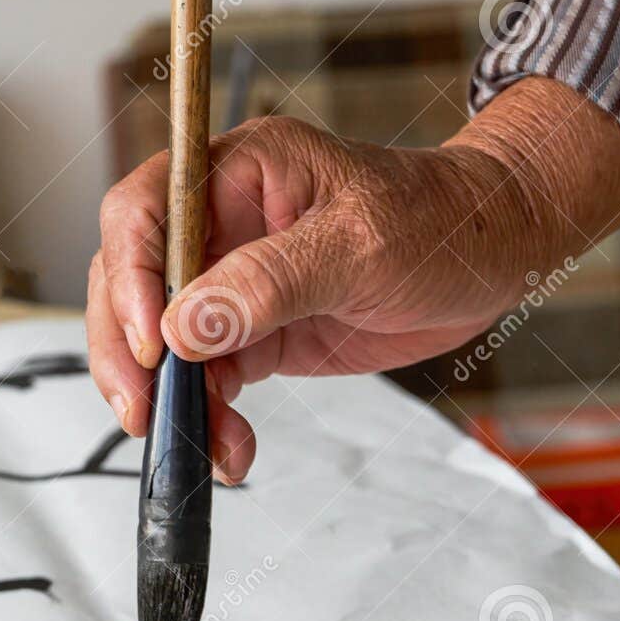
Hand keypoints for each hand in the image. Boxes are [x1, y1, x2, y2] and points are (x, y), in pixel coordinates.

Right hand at [86, 78, 619, 482]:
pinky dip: (208, 418)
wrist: (489, 260)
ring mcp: (229, 282)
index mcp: (235, 171)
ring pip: (160, 344)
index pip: (143, 213)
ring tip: (199, 443)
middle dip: (130, 354)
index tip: (156, 344)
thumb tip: (186, 328)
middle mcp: (218, 223)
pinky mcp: (250, 333)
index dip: (131, 277)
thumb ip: (269, 283)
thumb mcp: (358, 246)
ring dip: (170, 399)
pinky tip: (231, 448)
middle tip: (145, 412)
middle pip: (132, 284)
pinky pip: (205, 379)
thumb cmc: (438, 223)